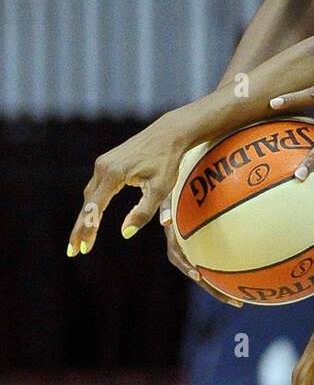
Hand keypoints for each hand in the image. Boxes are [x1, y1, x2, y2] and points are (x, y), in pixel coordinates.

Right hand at [67, 113, 242, 307]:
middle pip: (87, 204)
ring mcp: (103, 163)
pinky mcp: (107, 162)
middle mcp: (103, 167)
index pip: (94, 208)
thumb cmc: (168, 161)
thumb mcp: (160, 189)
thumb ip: (143, 212)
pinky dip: (92, 205)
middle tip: (73, 250)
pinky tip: (92, 218)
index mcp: (114, 174)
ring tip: (82, 239)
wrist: (169, 133)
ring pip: (90, 196)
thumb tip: (125, 234)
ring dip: (85, 217)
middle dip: (81, 228)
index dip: (87, 229)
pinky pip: (95, 188)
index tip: (81, 248)